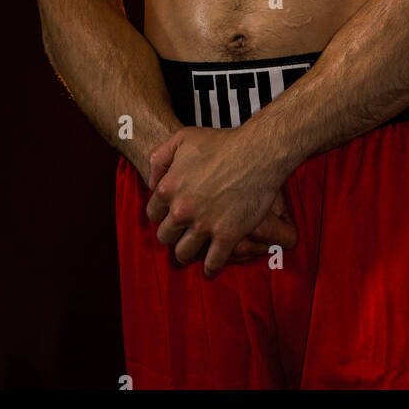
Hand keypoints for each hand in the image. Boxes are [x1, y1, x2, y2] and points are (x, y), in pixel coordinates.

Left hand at [145, 126, 296, 278]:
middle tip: (183, 231)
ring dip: (187, 253)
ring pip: (184, 254)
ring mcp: (204, 225)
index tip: (172, 214)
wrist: (256, 153)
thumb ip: (160, 157)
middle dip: (172, 234)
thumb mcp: (182, 138)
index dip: (162, 213)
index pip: (152, 213)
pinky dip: (210, 269)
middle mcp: (182, 210)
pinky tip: (211, 268)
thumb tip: (152, 182)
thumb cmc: (221, 143)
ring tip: (194, 250)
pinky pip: (212, 263)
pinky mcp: (226, 236)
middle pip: (165, 237)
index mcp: (168, 188)